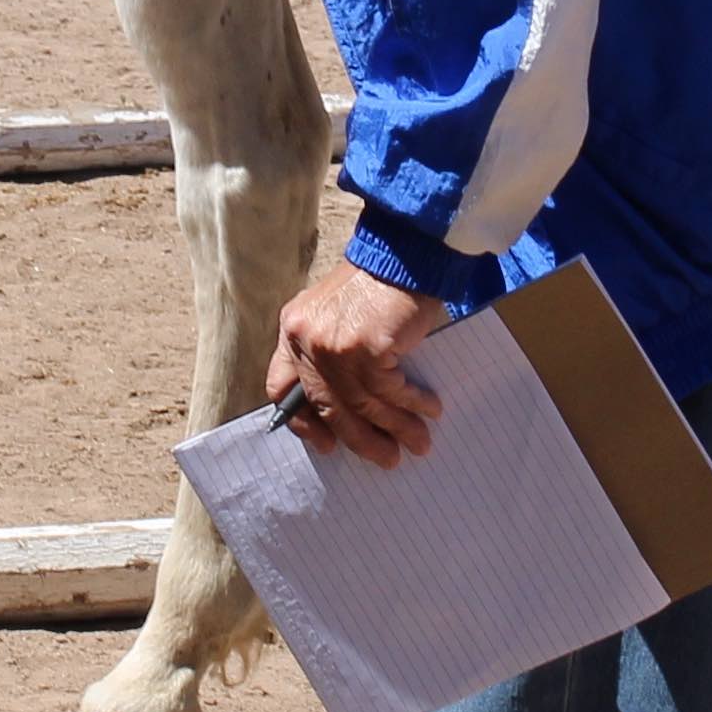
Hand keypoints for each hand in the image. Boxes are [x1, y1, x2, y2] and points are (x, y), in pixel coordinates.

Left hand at [265, 259, 449, 466]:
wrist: (406, 252)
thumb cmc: (378, 285)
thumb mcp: (337, 315)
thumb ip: (331, 354)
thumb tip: (350, 412)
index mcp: (293, 330)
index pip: (281, 387)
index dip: (302, 422)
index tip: (327, 443)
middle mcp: (306, 338)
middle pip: (327, 406)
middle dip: (360, 438)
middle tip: (386, 459)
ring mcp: (334, 344)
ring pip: (363, 405)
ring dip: (396, 428)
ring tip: (419, 443)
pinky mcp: (366, 347)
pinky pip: (390, 391)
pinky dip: (412, 405)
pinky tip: (430, 410)